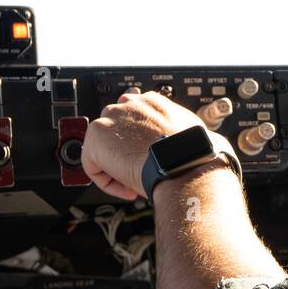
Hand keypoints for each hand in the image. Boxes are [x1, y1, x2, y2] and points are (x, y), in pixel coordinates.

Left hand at [83, 91, 205, 200]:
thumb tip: (179, 140)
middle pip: (115, 130)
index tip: (148, 155)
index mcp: (152, 100)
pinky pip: (93, 165)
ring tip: (136, 180)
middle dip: (125, 152)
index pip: (134, 115)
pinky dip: (108, 181)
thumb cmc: (194, 151)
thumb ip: (175, 128)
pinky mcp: (97, 137)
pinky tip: (129, 188)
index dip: (138, 140)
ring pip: (103, 149)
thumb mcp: (190, 131)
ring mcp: (112, 118)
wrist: (186, 162)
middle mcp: (130, 104)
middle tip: (140, 169)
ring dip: (117, 167)